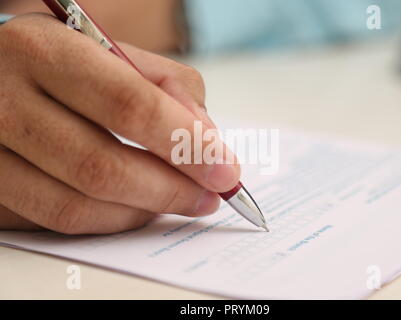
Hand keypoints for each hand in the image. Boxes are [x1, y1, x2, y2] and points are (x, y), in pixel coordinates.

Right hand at [0, 14, 239, 233]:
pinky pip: (58, 221)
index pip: (128, 105)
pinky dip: (111, 221)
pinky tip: (139, 206)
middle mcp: (5, 102)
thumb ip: (170, 87)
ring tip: (181, 201)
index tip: (224, 170)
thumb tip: (207, 142)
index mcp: (44, 51)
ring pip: (78, 205)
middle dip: (170, 189)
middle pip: (102, 166)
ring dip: (144, 211)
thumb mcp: (113, 52)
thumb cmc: (64, 63)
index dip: (184, 143)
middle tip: (210, 195)